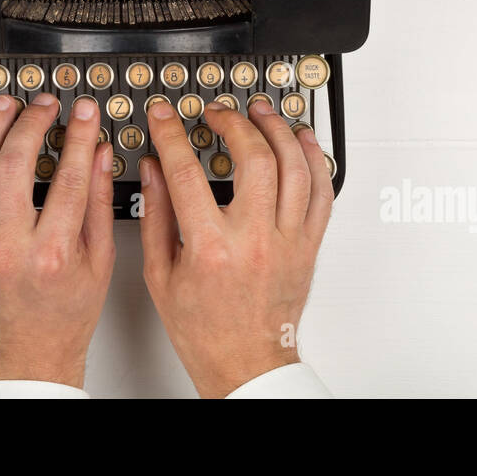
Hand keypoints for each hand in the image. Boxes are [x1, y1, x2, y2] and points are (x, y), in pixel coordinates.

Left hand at [0, 92, 115, 386]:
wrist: (27, 353)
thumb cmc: (64, 313)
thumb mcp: (98, 261)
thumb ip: (97, 203)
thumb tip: (98, 154)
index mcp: (52, 254)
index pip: (67, 177)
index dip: (77, 136)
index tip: (82, 112)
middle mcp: (10, 249)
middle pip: (15, 165)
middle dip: (30, 123)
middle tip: (43, 104)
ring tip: (5, 107)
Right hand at [138, 96, 332, 397]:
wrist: (246, 364)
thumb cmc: (205, 328)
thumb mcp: (160, 275)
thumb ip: (156, 215)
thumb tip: (153, 169)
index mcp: (211, 248)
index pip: (187, 172)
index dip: (171, 134)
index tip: (165, 116)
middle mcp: (254, 240)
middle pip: (253, 158)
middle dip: (233, 122)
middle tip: (217, 111)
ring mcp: (288, 242)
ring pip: (295, 168)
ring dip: (278, 130)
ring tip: (260, 111)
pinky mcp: (308, 246)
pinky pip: (322, 193)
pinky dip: (314, 159)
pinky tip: (301, 140)